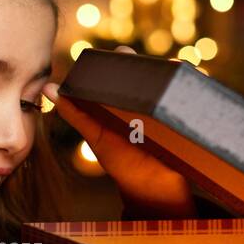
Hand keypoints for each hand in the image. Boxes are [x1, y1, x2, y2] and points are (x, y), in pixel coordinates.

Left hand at [44, 47, 194, 217]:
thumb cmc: (123, 161)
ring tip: (171, 66)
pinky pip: (194, 100)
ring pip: (173, 83)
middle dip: (148, 65)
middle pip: (151, 74)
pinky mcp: (187, 120)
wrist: (151, 189)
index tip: (119, 53)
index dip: (123, 62)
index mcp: (128, 101)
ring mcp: (170, 109)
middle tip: (142, 60)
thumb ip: (75, 113)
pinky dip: (195, 87)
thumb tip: (48, 89)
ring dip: (173, 73)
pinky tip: (195, 79)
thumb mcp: (97, 136)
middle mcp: (150, 101)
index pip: (126, 73)